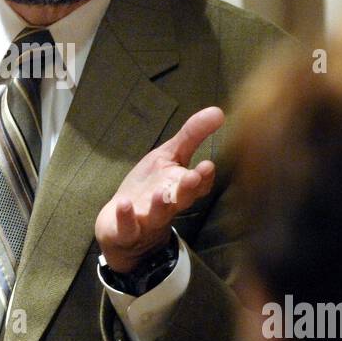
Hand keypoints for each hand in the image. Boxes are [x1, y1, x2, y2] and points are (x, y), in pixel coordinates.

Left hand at [94, 106, 222, 271]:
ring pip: (158, 214)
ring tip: (160, 194)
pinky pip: (127, 226)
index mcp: (180, 188)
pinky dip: (126, 217)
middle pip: (181, 199)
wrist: (122, 226)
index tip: (208, 165)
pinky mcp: (126, 229)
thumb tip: (219, 111)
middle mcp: (167, 205)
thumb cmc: (150, 187)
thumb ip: (192, 135)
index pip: (198, 185)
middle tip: (193, 177)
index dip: (203, 177)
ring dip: (160, 205)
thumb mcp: (169, 156)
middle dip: (187, 189)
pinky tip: (124, 204)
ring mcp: (147, 219)